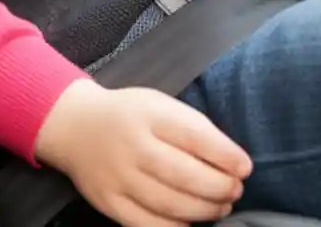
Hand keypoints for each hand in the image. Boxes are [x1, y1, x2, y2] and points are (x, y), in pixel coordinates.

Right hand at [35, 80, 251, 226]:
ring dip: (204, 210)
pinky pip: (147, 224)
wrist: (75, 127)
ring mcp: (119, 177)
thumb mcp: (160, 105)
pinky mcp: (109, 202)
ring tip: (220, 206)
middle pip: (185, 176)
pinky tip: (190, 223)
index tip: (245, 167)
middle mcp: (133, 146)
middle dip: (220, 187)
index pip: (196, 137)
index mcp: (150, 115)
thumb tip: (230, 160)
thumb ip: (192, 128)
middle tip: (235, 190)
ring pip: (170, 204)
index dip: (226, 156)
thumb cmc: (129, 115)